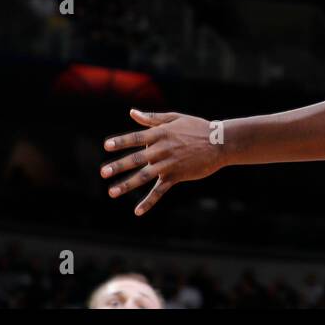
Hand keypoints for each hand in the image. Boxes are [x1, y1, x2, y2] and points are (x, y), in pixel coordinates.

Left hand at [102, 109, 225, 215]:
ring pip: (145, 176)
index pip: (137, 138)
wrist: (220, 143)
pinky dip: (149, 201)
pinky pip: (160, 191)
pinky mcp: (176, 176)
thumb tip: (132, 112)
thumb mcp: (175, 118)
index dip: (122, 141)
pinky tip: (137, 211)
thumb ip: (152, 118)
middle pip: (137, 158)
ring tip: (112, 192)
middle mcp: (162, 149)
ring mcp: (169, 164)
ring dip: (128, 184)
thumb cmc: (197, 128)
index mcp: (161, 134)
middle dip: (119, 166)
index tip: (107, 146)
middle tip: (103, 172)